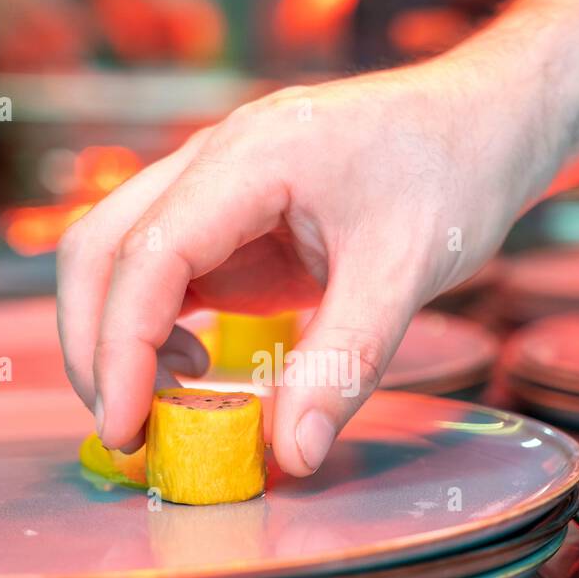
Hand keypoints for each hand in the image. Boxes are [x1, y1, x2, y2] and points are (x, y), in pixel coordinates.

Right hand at [57, 58, 553, 475]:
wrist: (482, 122)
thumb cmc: (453, 174)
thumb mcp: (408, 272)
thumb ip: (344, 362)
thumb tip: (290, 455)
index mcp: (250, 157)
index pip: (147, 255)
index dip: (122, 348)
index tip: (128, 429)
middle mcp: (212, 161)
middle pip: (99, 250)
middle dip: (97, 347)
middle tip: (130, 433)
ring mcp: (213, 186)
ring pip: (116, 258)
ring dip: (117, 337)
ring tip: (164, 409)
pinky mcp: (228, 217)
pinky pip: (161, 271)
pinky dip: (156, 328)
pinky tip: (200, 369)